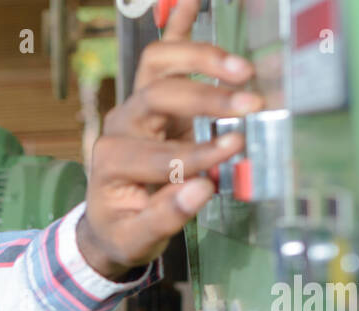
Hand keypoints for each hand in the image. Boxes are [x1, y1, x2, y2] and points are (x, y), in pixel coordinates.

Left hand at [76, 0, 263, 279]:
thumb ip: (167, 216)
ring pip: (159, 63)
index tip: (234, 148)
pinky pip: (161, 52)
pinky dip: (178, 23)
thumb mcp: (138, 238)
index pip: (157, 153)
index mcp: (112, 161)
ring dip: (201, 58)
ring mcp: (134, 105)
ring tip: (242, 70)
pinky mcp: (149, 94)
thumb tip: (202, 189)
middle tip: (250, 106)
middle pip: (159, 94)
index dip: (196, 152)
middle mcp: (119, 125)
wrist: (108, 219)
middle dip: (206, 98)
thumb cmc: (125, 229)